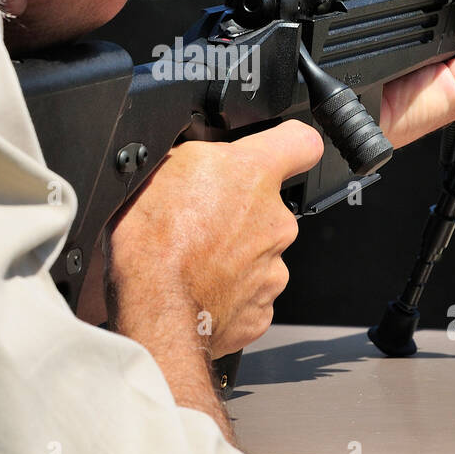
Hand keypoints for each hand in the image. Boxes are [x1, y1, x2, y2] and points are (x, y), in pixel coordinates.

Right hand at [107, 120, 323, 357]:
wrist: (154, 311)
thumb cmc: (152, 242)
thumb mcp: (162, 167)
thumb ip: (201, 156)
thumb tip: (206, 156)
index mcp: (254, 175)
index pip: (302, 143)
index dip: (288, 146)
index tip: (276, 154)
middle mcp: (275, 220)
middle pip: (269, 207)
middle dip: (240, 212)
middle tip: (198, 222)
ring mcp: (273, 268)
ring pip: (259, 252)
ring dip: (234, 254)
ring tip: (192, 260)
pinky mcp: (262, 309)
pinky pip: (250, 292)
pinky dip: (228, 291)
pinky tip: (199, 288)